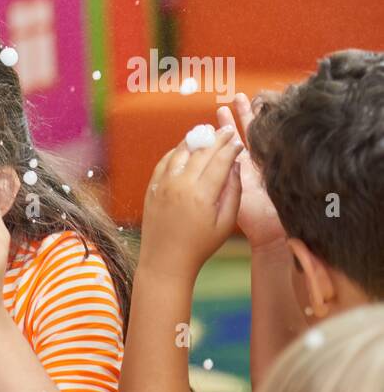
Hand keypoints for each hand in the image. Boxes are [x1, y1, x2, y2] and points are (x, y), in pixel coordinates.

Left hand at [138, 126, 243, 280]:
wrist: (165, 260)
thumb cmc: (200, 245)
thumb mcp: (226, 223)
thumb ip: (233, 192)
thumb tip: (235, 166)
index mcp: (202, 195)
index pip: (220, 161)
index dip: (231, 148)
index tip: (239, 141)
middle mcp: (181, 185)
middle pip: (201, 153)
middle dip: (216, 139)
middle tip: (226, 131)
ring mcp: (163, 185)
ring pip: (180, 153)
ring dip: (194, 141)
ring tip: (206, 133)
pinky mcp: (152, 188)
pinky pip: (164, 162)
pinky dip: (175, 152)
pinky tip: (185, 148)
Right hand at [217, 93, 284, 249]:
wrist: (274, 233)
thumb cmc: (289, 213)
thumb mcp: (296, 185)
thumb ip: (295, 169)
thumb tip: (305, 144)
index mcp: (275, 164)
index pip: (267, 136)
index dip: (264, 119)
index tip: (260, 102)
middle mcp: (260, 165)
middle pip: (250, 134)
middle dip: (244, 115)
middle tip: (238, 96)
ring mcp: (244, 172)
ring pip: (235, 142)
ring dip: (228, 125)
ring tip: (223, 106)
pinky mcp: (233, 180)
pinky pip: (224, 159)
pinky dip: (218, 144)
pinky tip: (213, 131)